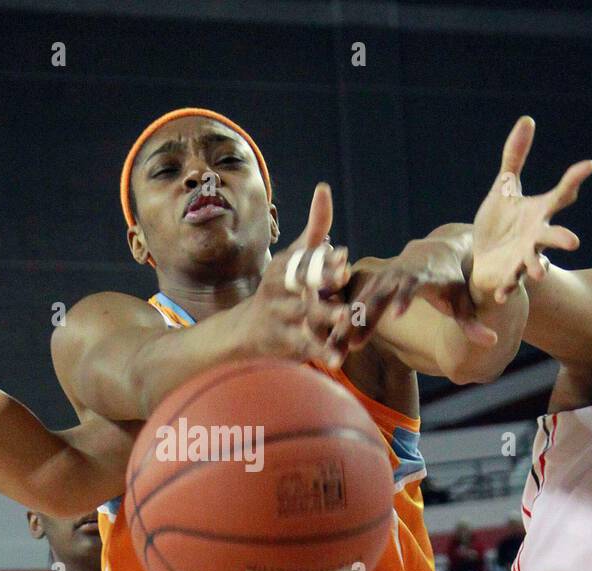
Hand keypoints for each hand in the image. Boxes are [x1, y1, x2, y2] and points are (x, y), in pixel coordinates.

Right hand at [241, 183, 353, 368]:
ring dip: (325, 317)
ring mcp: (280, 319)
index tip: (343, 255)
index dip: (322, 260)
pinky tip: (340, 360)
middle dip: (321, 282)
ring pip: (304, 317)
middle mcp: (279, 292)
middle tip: (343, 278)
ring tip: (346, 318)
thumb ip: (314, 228)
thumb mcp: (293, 258)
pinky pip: (305, 348)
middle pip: (301, 286)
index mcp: (284, 268)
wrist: (245, 331)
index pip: (303, 261)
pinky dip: (322, 353)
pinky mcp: (285, 345)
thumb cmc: (281, 289)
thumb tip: (324, 189)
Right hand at [346, 239, 494, 346]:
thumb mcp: (463, 301)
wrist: (433, 253)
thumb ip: (473, 324)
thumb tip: (492, 341)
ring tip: (336, 346)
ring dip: (347, 323)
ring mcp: (381, 279)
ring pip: (361, 300)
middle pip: (379, 294)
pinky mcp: (371, 286)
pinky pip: (354, 303)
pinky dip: (342, 321)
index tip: (395, 315)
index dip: (403, 298)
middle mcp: (397, 274)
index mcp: (421, 274)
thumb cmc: (451, 282)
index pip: (411, 285)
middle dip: (367, 316)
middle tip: (356, 340)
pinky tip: (330, 341)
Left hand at [471, 116, 591, 304]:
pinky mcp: (506, 276)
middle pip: (553, 237)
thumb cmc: (499, 222)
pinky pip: (507, 283)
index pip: (560, 195)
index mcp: (538, 213)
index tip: (587, 165)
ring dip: (536, 268)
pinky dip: (506, 289)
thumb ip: (514, 157)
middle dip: (562, 238)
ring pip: (533, 264)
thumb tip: (527, 119)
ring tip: (539, 272)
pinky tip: (501, 294)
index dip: (573, 180)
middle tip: (574, 241)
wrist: (484, 258)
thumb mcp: (504, 187)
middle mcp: (535, 237)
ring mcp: (522, 258)